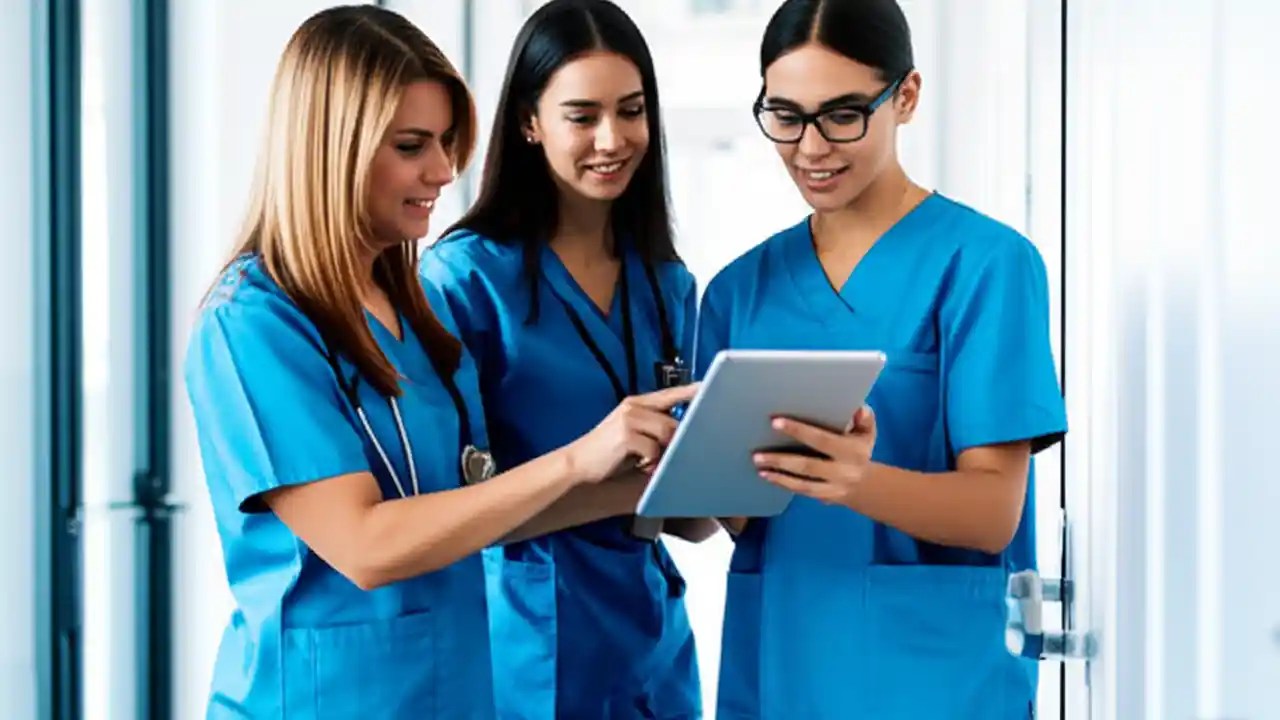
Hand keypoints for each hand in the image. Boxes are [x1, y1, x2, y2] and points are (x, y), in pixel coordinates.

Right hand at [562, 383, 698, 484]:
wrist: (577, 466)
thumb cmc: (606, 454)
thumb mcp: (630, 434)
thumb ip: (652, 428)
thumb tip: (679, 434)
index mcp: (636, 405)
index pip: (668, 395)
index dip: (689, 392)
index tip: (707, 387)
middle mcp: (634, 407)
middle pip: (673, 421)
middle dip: (676, 441)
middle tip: (663, 456)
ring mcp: (629, 419)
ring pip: (667, 433)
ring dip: (662, 453)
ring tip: (644, 462)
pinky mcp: (626, 434)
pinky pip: (654, 449)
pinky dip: (650, 461)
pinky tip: (637, 465)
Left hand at [752, 405, 876, 506]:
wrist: (866, 485)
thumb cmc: (859, 450)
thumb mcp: (867, 432)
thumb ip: (864, 418)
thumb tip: (858, 408)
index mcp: (852, 452)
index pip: (823, 440)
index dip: (799, 431)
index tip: (776, 422)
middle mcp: (842, 471)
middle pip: (808, 465)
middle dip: (782, 459)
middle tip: (757, 454)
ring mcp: (833, 487)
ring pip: (802, 483)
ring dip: (778, 475)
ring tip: (758, 464)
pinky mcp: (823, 497)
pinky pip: (801, 491)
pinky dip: (783, 483)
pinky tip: (767, 475)